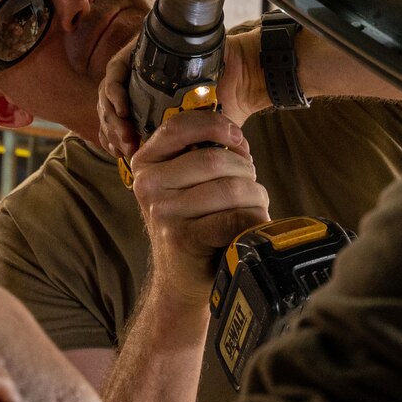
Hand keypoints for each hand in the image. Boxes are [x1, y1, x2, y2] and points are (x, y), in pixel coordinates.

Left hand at [96, 27, 267, 159]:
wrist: (236, 84)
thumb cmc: (218, 118)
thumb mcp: (192, 144)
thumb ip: (172, 157)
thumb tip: (151, 183)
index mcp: (144, 111)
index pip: (115, 126)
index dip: (114, 141)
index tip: (124, 157)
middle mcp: (138, 90)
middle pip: (109, 110)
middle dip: (113, 131)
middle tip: (126, 147)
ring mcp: (138, 72)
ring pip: (108, 93)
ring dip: (113, 115)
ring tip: (126, 133)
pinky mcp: (140, 54)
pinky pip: (116, 70)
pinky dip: (115, 90)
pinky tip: (123, 108)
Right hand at [130, 110, 269, 301]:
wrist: (180, 276)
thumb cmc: (193, 221)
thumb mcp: (184, 181)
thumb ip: (202, 151)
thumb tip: (237, 139)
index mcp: (146, 162)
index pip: (179, 126)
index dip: (216, 125)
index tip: (237, 139)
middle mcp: (148, 184)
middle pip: (214, 159)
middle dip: (246, 170)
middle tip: (251, 187)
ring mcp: (163, 212)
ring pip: (229, 188)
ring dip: (255, 197)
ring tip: (253, 206)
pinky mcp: (182, 238)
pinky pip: (232, 218)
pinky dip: (253, 219)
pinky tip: (252, 224)